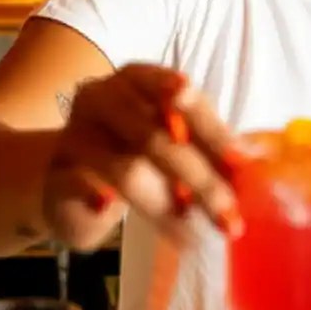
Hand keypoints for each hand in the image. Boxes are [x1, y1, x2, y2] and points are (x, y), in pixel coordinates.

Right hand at [41, 64, 241, 249]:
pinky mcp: (56, 171)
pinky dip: (96, 197)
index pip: (180, 96)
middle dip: (200, 181)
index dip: (212, 129)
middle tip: (230, 218)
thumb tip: (254, 160)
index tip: (241, 162)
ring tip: (192, 232)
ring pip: (126, 167)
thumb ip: (204, 143)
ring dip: (163, 203)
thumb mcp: (169, 138)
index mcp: (138, 78)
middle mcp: (104, 95)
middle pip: (158, 136)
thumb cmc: (130, 151)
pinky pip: (77, 184)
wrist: (63, 175)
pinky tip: (109, 208)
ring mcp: (76, 132)